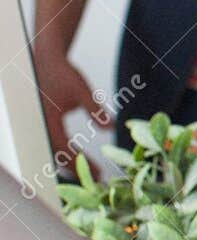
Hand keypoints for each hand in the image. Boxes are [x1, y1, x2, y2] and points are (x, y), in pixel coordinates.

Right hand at [33, 48, 111, 177]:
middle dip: (76, 169)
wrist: (47, 61)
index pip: (64, 148)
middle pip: (58, 155)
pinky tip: (79, 159)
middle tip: (96, 179)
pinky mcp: (44, 124)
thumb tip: (112, 127)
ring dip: (70, 163)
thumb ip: (95, 110)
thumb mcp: (82, 90)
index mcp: (48, 119)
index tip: (97, 173)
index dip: (80, 163)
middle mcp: (41, 125)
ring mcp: (41, 125)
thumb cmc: (63, 74)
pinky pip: (54, 144)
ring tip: (90, 173)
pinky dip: (66, 154)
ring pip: (54, 152)